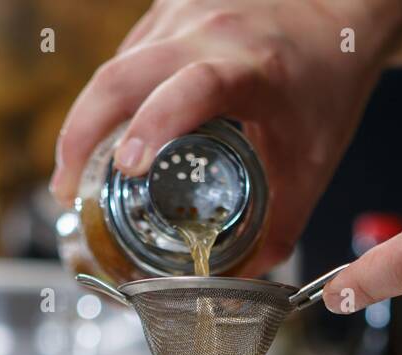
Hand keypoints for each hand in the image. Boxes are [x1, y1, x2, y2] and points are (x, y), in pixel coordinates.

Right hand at [49, 0, 401, 275]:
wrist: (334, 13)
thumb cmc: (327, 81)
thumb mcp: (312, 162)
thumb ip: (279, 227)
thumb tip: (240, 280)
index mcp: (252, 70)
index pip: (195, 88)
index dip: (155, 123)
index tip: (127, 166)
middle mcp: (210, 32)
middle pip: (121, 76)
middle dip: (81, 134)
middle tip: (66, 190)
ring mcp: (182, 17)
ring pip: (115, 68)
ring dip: (87, 120)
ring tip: (74, 175)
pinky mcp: (167, 14)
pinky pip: (125, 60)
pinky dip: (109, 102)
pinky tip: (106, 137)